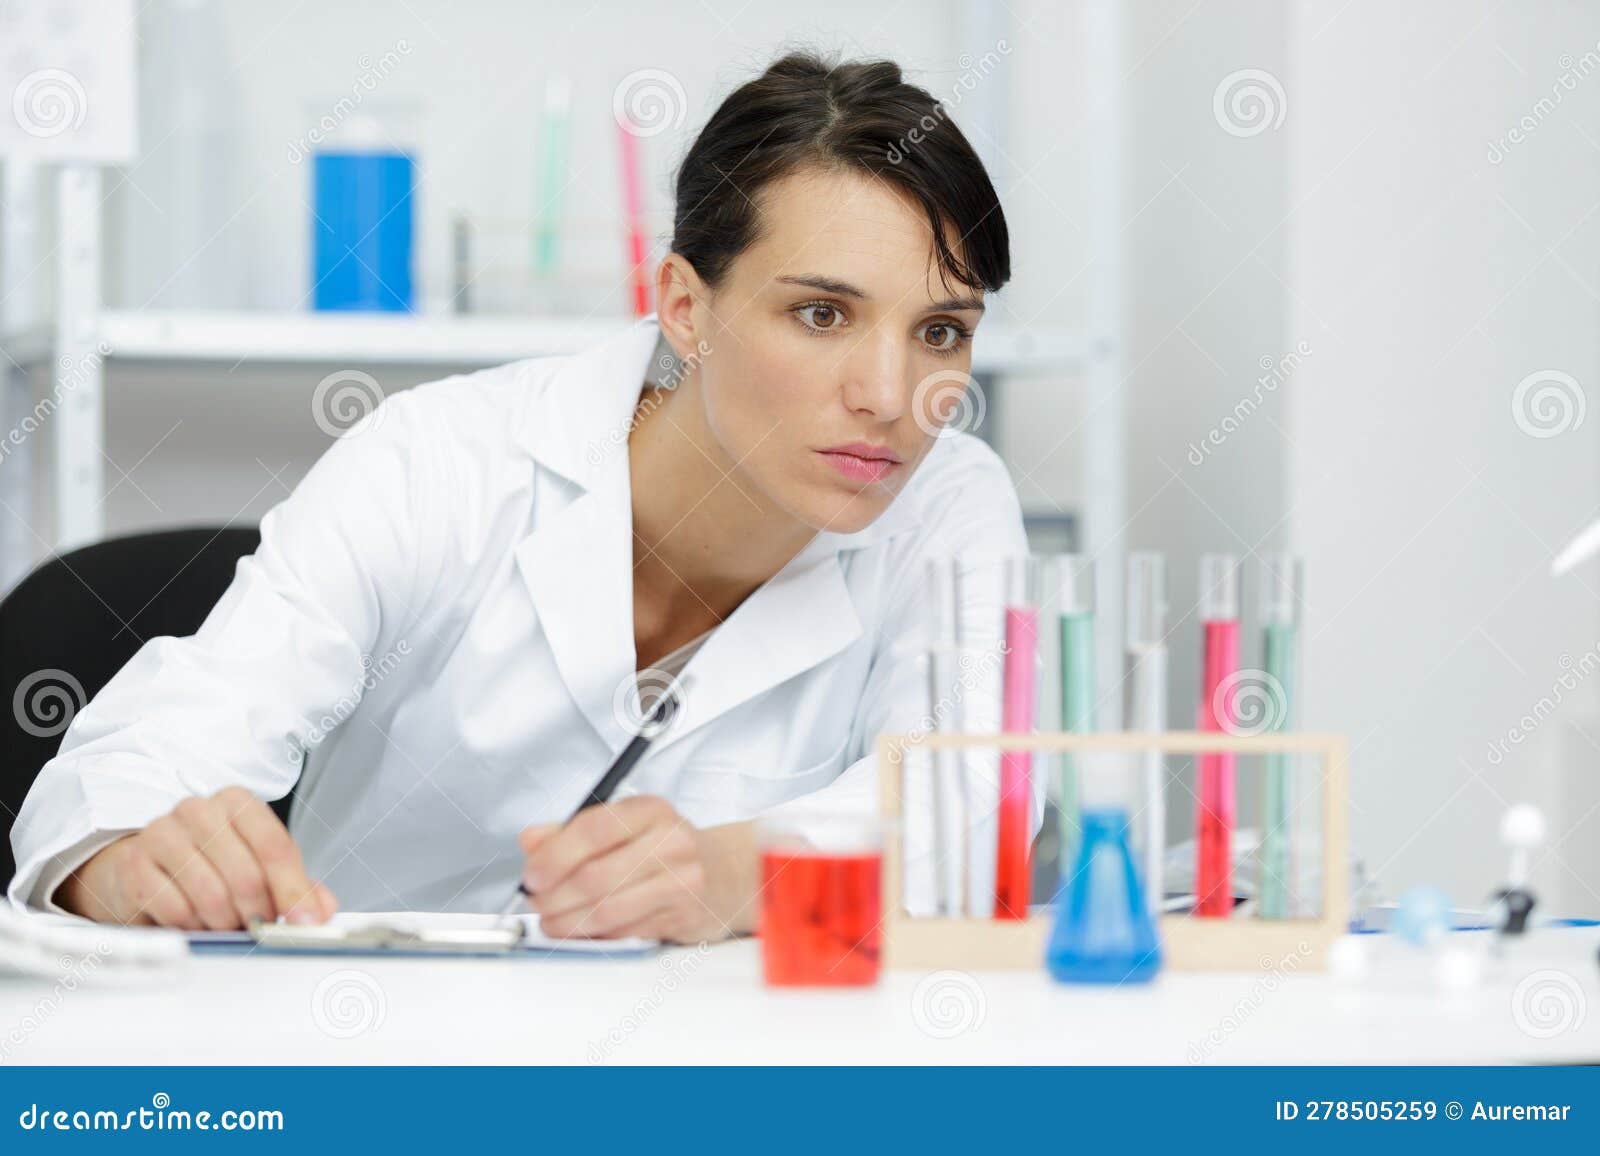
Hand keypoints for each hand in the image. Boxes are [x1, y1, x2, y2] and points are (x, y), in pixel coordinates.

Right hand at [55, 786, 337, 929]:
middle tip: (258, 928)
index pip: (275, 847)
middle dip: (258, 913)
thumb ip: (295, 887)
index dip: (294, 891)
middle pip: (245, 874)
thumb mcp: (258, 867)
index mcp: (237, 803)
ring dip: (224, 923)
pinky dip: (191, 927)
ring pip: (211, 895)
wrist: (142, 864)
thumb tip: (320, 912)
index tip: (305, 923)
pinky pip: (175, 910)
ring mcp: (161, 834)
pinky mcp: (133, 865)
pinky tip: (193, 922)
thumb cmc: (207, 863)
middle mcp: (198, 810)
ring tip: (225, 924)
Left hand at [518, 797, 755, 942]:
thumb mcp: (624, 826)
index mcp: (650, 810)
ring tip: (552, 922)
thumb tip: (531, 840)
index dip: (555, 855)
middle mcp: (670, 841)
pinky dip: (595, 936)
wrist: (726, 872)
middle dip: (553, 897)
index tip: (532, 875)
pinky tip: (584, 930)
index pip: (593, 829)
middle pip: (595, 876)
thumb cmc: (665, 848)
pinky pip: (624, 932)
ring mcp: (681, 881)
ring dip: (568, 923)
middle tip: (536, 904)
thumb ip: (573, 831)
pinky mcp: (683, 915)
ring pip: (607, 910)